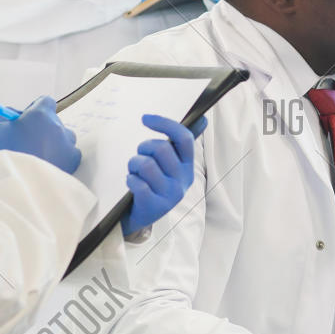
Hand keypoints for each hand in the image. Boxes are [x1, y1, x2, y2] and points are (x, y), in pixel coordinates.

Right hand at [0, 96, 80, 174]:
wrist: (16, 182)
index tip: (27, 118)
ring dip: (55, 142)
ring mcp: (67, 143)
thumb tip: (13, 114)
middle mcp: (57, 126)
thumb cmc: (5, 155)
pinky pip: (71, 153)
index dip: (36, 109)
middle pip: (54, 121)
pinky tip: (49, 163)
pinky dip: (62, 157)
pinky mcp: (72, 160)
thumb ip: (6, 116)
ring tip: (39, 155)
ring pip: (64, 137)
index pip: (46, 101)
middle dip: (43, 128)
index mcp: (40, 114)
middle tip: (29, 140)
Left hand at [123, 114, 207, 233]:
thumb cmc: (155, 182)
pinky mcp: (155, 205)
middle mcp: (183, 179)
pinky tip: (133, 182)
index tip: (145, 119)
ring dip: (134, 164)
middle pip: (161, 148)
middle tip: (140, 156)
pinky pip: (138, 183)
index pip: (184, 138)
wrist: (145, 215)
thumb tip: (204, 119)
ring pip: (146, 164)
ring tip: (135, 171)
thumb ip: (178, 143)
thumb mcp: (170, 164)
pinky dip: (130, 179)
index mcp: (188, 165)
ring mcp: (170, 194)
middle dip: (143, 148)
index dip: (164, 124)